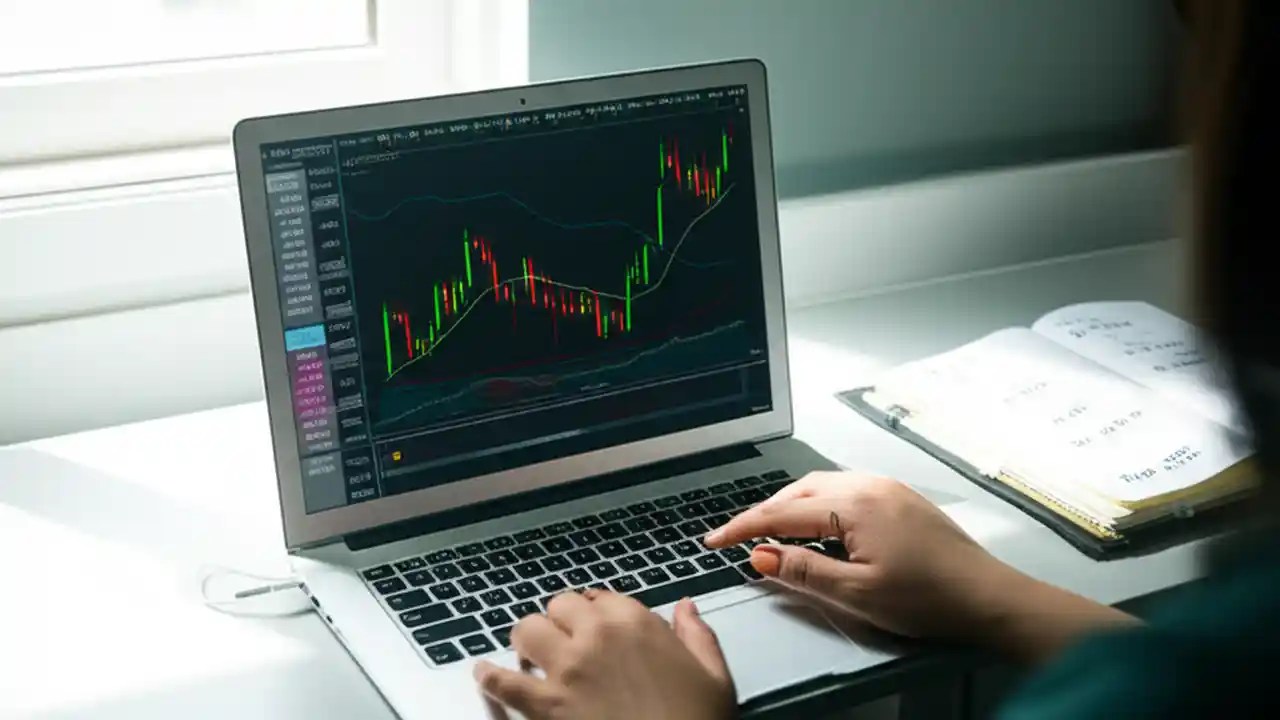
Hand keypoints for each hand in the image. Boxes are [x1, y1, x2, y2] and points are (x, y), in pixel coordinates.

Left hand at [474, 591, 735, 719]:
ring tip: (529, 655)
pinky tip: (483, 674)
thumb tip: (685, 607)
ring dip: (527, 641)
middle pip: (559, 605)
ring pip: (526, 630)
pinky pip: (502, 682)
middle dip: (559, 621)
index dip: (594, 612)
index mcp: (637, 622)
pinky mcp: (546, 705)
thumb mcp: (715, 676)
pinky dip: (488, 677)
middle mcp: (597, 635)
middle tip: (563, 640)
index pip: (600, 597)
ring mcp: (567, 669)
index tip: (593, 625)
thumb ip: (698, 636)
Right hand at [705, 472, 1135, 660]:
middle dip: (764, 513)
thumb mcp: (856, 594)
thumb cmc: (929, 598)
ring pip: (821, 487)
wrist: (989, 597)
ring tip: (769, 534)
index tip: (714, 540)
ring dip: (790, 507)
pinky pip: (844, 490)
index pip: (782, 513)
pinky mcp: (900, 498)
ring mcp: (887, 487)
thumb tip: (761, 555)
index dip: (743, 528)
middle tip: (736, 538)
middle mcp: (869, 484)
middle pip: (799, 491)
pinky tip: (815, 527)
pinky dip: (817, 506)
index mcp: (854, 504)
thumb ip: (804, 571)